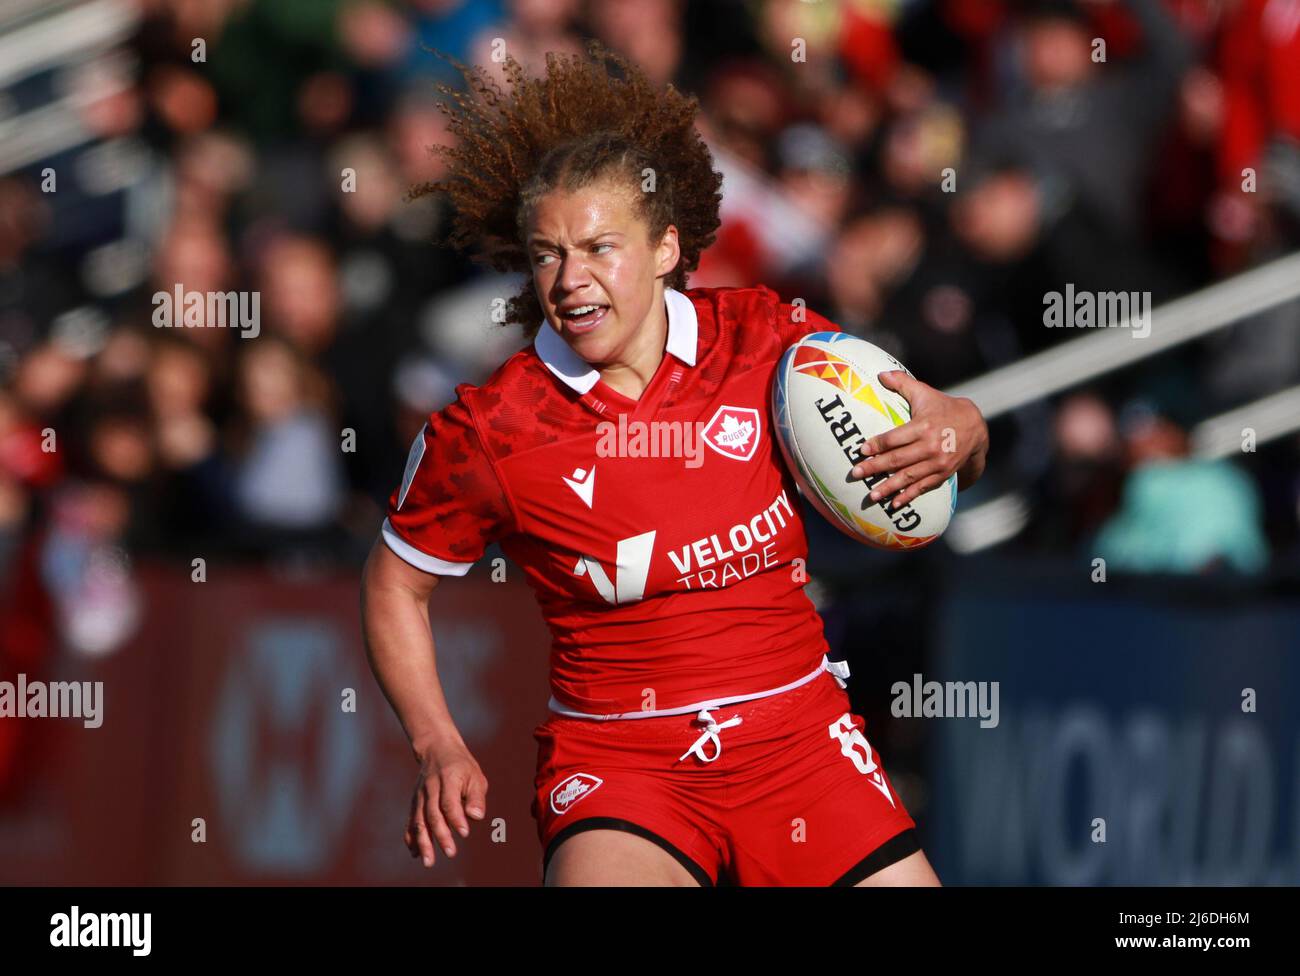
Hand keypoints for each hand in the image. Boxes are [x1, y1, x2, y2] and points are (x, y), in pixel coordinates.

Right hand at [405, 736, 488, 867]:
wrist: (436, 750)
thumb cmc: (462, 766)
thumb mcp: (475, 776)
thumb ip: (476, 797)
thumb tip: (476, 817)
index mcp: (448, 778)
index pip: (449, 801)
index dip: (456, 818)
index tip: (465, 833)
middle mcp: (430, 788)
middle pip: (433, 814)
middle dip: (441, 835)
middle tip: (451, 853)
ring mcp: (420, 796)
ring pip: (419, 821)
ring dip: (424, 842)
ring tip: (429, 861)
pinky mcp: (414, 802)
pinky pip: (411, 822)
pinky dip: (411, 838)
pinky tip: (416, 853)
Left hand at [848, 370, 987, 509]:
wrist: (976, 428)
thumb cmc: (943, 408)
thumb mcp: (925, 393)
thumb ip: (902, 384)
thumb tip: (881, 374)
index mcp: (924, 425)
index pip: (896, 437)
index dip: (878, 444)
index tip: (861, 450)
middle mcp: (930, 446)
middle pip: (898, 459)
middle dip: (875, 467)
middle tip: (856, 474)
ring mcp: (937, 462)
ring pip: (908, 476)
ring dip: (888, 487)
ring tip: (871, 495)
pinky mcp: (942, 474)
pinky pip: (923, 487)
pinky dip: (908, 496)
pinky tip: (894, 504)